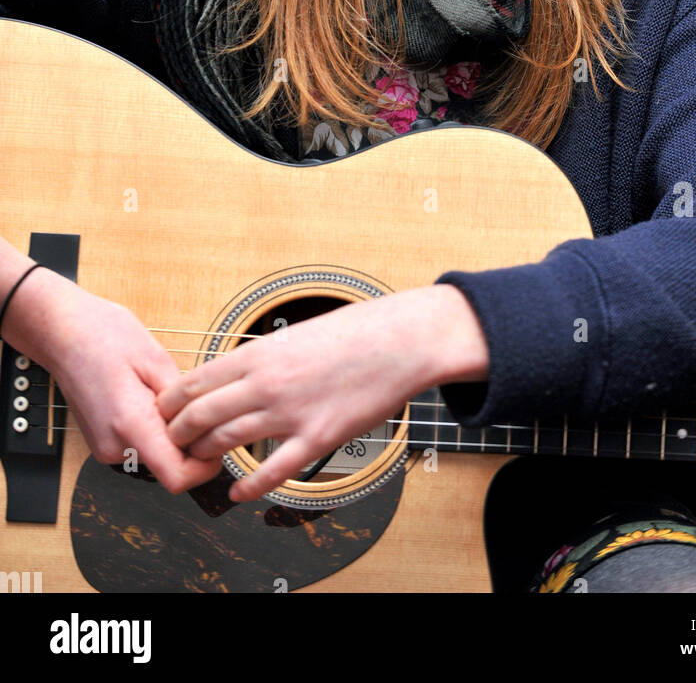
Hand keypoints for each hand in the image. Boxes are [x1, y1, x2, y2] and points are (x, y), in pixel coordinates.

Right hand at [3, 266, 222, 494]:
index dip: (205, 467)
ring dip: (170, 430)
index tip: (218, 443)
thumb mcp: (155, 357)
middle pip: (169, 466)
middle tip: (192, 401)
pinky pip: (141, 444)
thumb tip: (206, 423)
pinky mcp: (104, 442)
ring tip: (163, 391)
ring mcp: (105, 447)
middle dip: (188, 440)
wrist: (62, 333)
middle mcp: (114, 446)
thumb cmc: (103, 335)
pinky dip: (154, 427)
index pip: (177, 478)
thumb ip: (183, 398)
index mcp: (130, 424)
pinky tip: (149, 396)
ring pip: (156, 454)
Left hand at [156, 284, 488, 501]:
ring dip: (206, 456)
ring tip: (200, 463)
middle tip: (174, 444)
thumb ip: (263, 358)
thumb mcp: (295, 334)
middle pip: (199, 415)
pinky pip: (271, 471)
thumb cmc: (354, 334)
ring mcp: (289, 413)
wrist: (398, 341)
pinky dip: (248, 488)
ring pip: (226, 441)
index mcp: (258, 354)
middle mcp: (266, 383)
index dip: (171, 404)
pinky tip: (239, 494)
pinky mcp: (316, 438)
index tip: (165, 414)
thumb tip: (237, 374)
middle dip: (178, 434)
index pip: (194, 382)